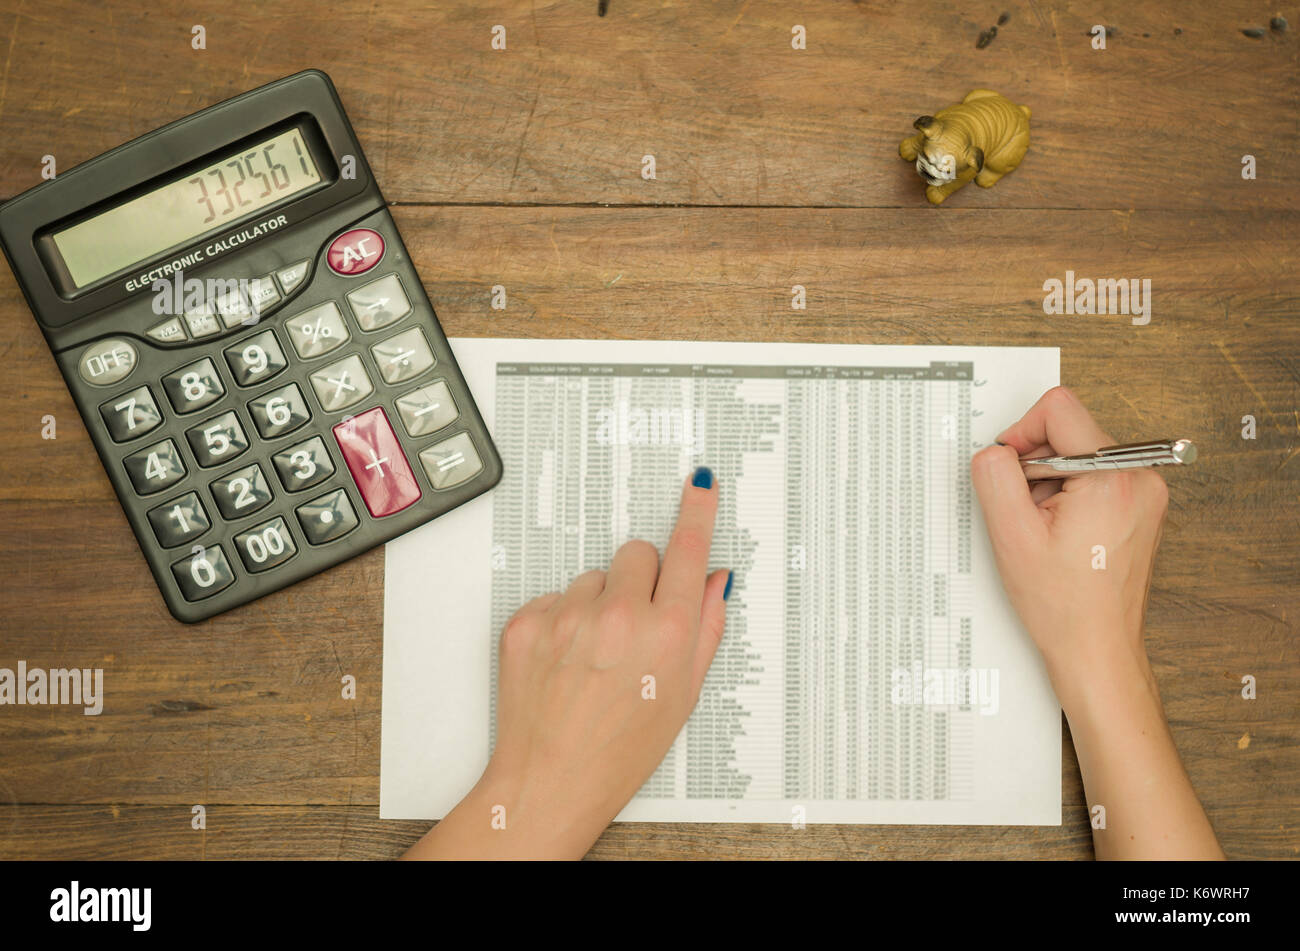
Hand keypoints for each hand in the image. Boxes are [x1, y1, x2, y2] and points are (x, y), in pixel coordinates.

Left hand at [405, 467, 730, 859]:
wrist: (551, 780)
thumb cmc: (620, 749)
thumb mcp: (683, 694)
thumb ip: (704, 628)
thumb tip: (712, 581)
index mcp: (666, 632)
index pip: (688, 549)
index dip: (697, 512)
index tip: (700, 483)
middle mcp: (618, 616)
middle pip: (637, 552)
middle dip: (641, 577)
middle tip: (636, 621)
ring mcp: (568, 616)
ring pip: (592, 576)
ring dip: (598, 603)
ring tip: (594, 655)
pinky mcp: (527, 623)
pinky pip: (553, 597)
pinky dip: (561, 621)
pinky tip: (565, 660)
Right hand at [971, 386, 1221, 858]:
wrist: (1097, 647)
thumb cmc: (1063, 604)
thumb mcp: (1010, 535)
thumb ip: (995, 477)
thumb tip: (993, 451)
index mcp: (1111, 477)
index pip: (1059, 408)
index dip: (1021, 432)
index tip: (1011, 468)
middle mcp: (1139, 477)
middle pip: (1070, 429)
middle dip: (1036, 464)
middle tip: (1028, 510)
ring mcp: (1146, 492)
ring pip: (1080, 454)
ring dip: (1052, 481)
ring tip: (1046, 526)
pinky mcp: (1142, 506)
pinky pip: (1095, 476)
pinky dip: (1070, 495)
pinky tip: (1062, 532)